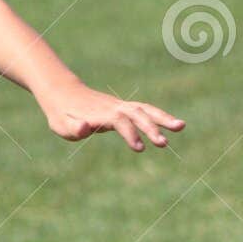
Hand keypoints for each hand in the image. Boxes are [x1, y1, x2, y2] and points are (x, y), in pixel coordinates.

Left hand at [43, 84, 183, 151]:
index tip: (139, 148)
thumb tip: (84, 128)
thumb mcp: (61, 124)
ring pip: (145, 109)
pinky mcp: (123, 108)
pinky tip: (171, 125)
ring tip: (182, 126)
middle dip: (152, 127)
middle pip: (138, 114)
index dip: (130, 134)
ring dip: (163, 118)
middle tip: (165, 143)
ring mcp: (120, 106)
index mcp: (101, 114)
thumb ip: (73, 127)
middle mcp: (114, 107)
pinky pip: (144, 111)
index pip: (120, 123)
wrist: (63, 93)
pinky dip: (158, 116)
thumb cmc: (61, 114)